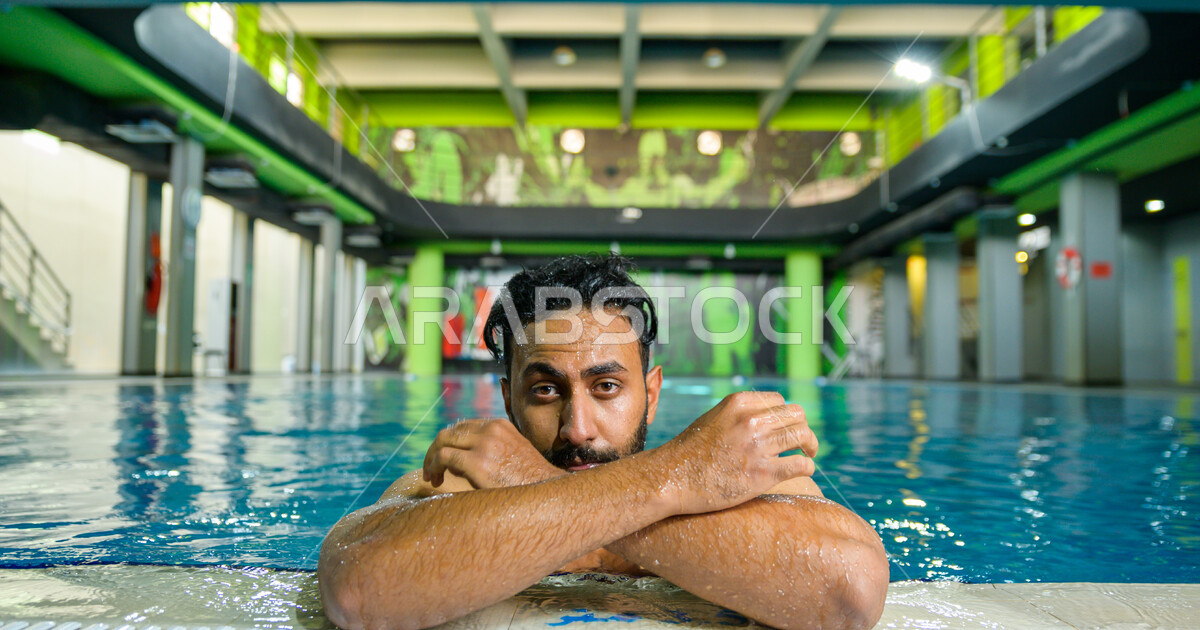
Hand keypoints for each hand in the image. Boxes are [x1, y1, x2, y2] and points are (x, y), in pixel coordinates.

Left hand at [423, 418, 565, 489]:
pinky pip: (443, 457)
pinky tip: (436, 481)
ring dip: (432, 458)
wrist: (546, 493)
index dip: (450, 442)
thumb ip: (490, 450)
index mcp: (499, 426)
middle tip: (431, 469)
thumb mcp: (512, 455)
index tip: (445, 460)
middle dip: (436, 449)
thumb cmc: (528, 482)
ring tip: (432, 476)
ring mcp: (484, 443)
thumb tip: (458, 461)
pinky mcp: (476, 461)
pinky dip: (434, 467)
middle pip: (451, 431)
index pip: (464, 426)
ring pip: (443, 441)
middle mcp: (491, 429)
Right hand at [653, 391, 817, 515]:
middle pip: (797, 415)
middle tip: (802, 442)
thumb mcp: (714, 417)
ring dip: (810, 446)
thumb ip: (740, 413)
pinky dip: (807, 467)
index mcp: (739, 403)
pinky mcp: (762, 475)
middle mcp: (751, 421)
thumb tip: (769, 416)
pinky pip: (801, 465)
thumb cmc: (692, 451)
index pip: (780, 401)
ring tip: (807, 454)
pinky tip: (803, 471)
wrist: (673, 478)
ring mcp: (758, 447)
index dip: (785, 415)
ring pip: (803, 436)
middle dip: (801, 427)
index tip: (784, 428)